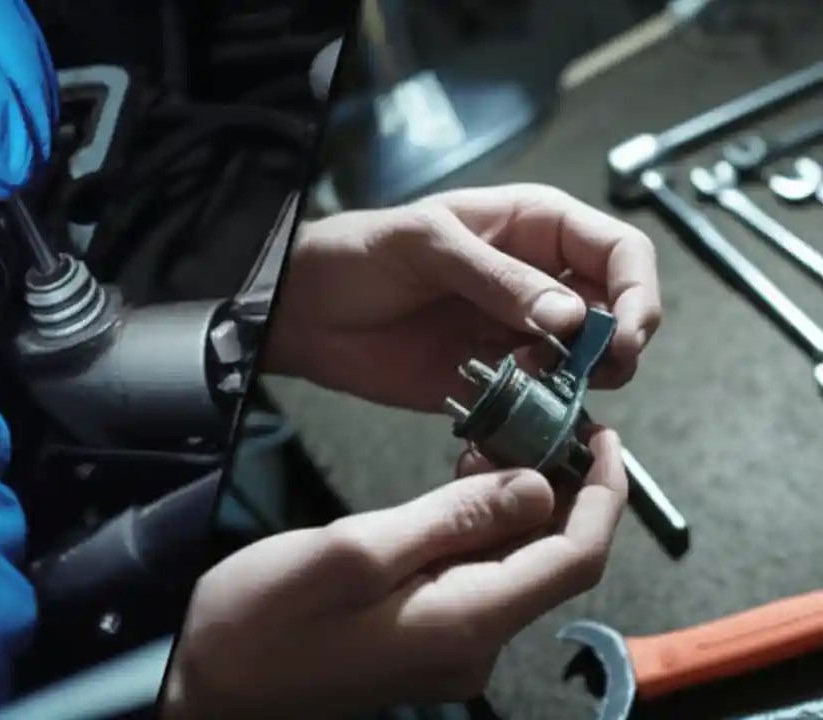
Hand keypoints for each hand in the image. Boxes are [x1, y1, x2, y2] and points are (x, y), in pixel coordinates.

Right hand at [163, 427, 626, 718]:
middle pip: (549, 562)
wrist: (208, 686)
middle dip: (557, 490)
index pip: (575, 558)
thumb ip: (452, 518)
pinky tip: (455, 493)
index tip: (601, 436)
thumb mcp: (354, 550)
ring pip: (511, 567)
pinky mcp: (419, 641)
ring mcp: (447, 647)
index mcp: (466, 622)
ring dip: (513, 507)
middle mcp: (472, 644)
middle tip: (534, 421)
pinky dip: (477, 531)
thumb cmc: (262, 622)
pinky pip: (475, 581)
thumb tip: (536, 488)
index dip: (603, 495)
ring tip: (490, 444)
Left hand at [265, 185, 661, 410]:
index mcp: (535, 227)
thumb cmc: (358, 254)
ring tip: (537, 384)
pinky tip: (516, 411)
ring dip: (580, 382)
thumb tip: (571, 315)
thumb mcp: (425, 245)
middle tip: (588, 370)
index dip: (637, 290)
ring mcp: (521, 333)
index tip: (623, 333)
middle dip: (617, 345)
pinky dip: (544, 412)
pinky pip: (543, 400)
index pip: (620, 251)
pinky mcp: (497, 379)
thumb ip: (497, 277)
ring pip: (588, 363)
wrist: (304, 313)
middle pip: (619, 312)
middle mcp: (540, 280)